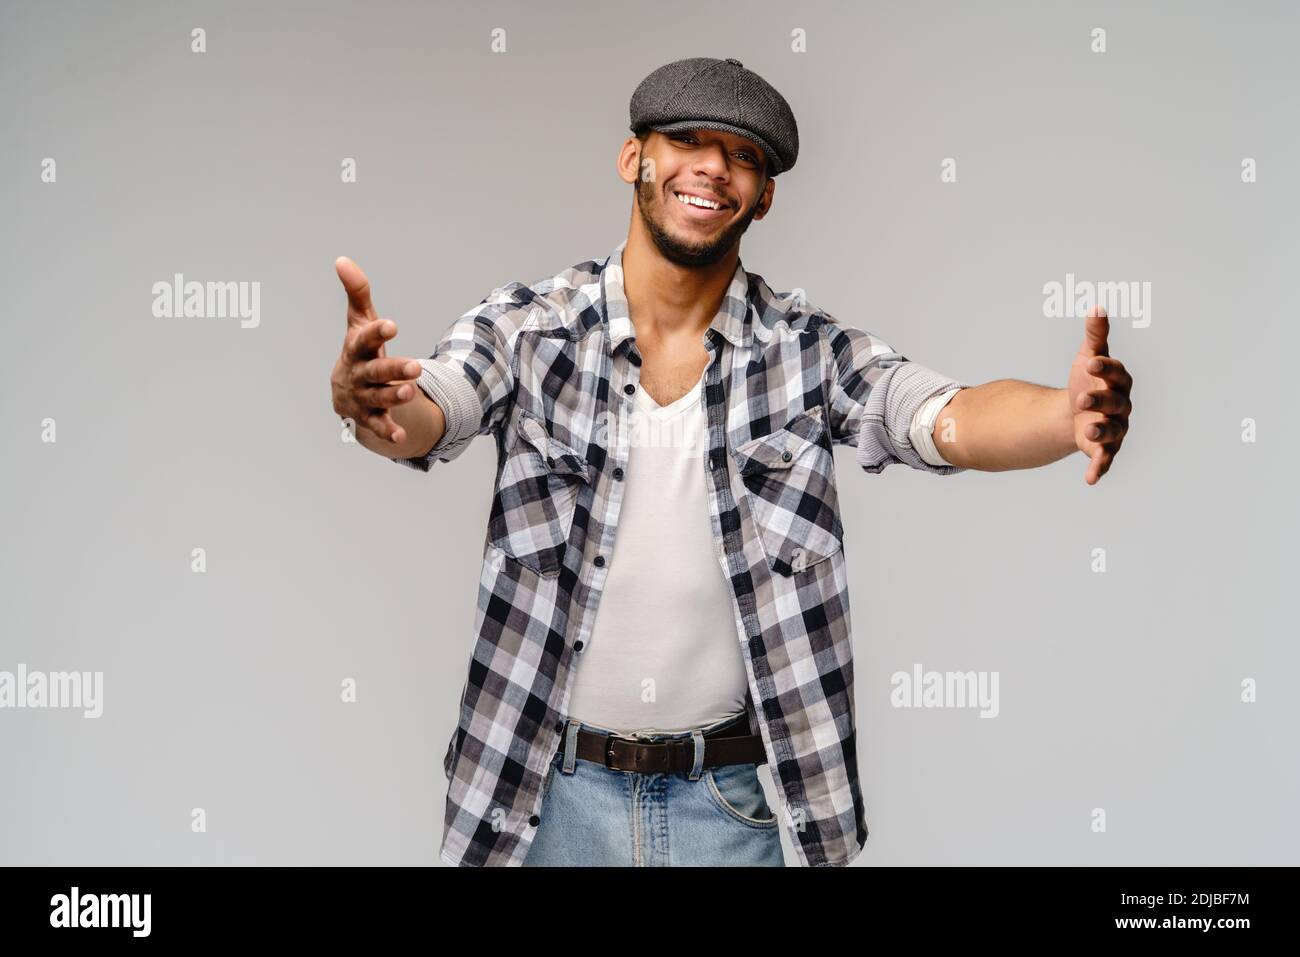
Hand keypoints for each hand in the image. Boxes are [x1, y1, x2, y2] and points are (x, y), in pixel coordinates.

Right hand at [330, 256, 422, 442]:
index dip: (376, 332)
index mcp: (356, 350)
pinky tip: (402, 437)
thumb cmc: (360, 351)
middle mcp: (358, 375)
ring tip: (412, 392)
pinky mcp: (369, 418)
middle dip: (394, 370)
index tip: (391, 325)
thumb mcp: (359, 323)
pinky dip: (388, 431)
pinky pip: (378, 426)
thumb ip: (357, 293)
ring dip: (394, 396)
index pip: (364, 340)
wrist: (346, 394)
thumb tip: (342, 260)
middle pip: (375, 372)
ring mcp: (363, 398)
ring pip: (379, 398)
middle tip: (416, 368)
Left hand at [1066, 305, 1132, 484]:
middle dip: (1100, 400)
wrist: (1074, 410)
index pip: (1115, 374)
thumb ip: (1095, 336)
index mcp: (1119, 382)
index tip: (1089, 363)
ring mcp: (1114, 428)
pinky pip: (1104, 459)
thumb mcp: (1087, 358)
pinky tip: (1090, 479)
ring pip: (1113, 432)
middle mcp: (1121, 406)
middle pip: (1115, 404)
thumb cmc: (1086, 380)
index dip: (1105, 369)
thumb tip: (1097, 306)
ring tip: (1088, 430)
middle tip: (1081, 398)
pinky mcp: (1103, 449)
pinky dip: (1099, 468)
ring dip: (1101, 432)